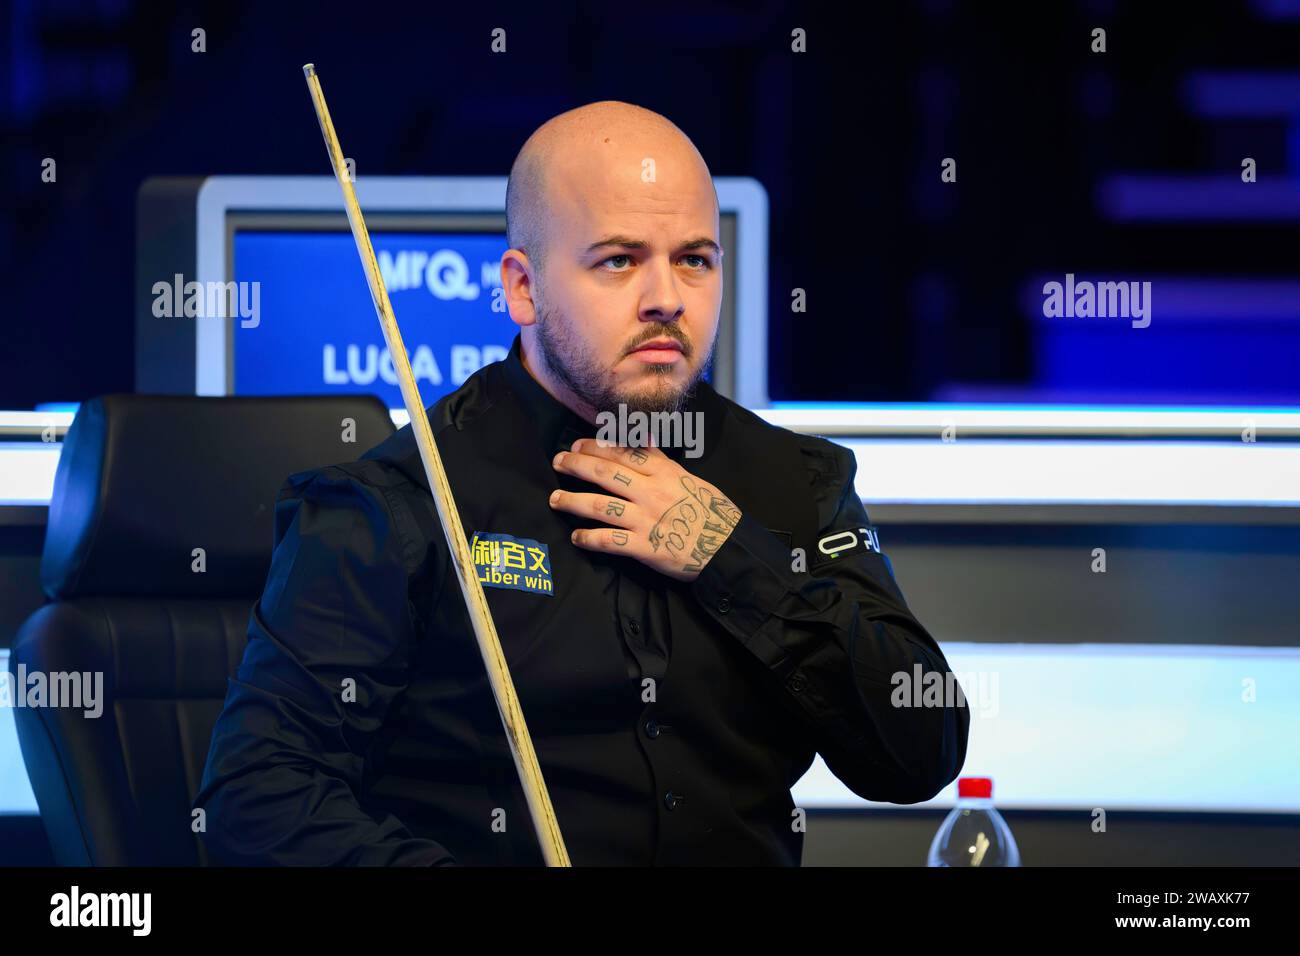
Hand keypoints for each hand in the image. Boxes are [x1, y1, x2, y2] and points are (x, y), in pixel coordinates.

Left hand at [549, 438, 741, 581]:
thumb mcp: (690, 479)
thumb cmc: (712, 513)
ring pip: (601, 505)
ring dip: (573, 501)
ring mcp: (647, 519)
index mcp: (665, 472)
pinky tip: (576, 537)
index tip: (578, 444)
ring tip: (555, 500)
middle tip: (558, 462)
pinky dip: (589, 538)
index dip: (597, 446)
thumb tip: (644, 440)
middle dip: (577, 465)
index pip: (625, 451)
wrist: (728, 548)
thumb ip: (663, 462)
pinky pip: (610, 540)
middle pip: (607, 473)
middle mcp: (652, 492)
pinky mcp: (645, 547)